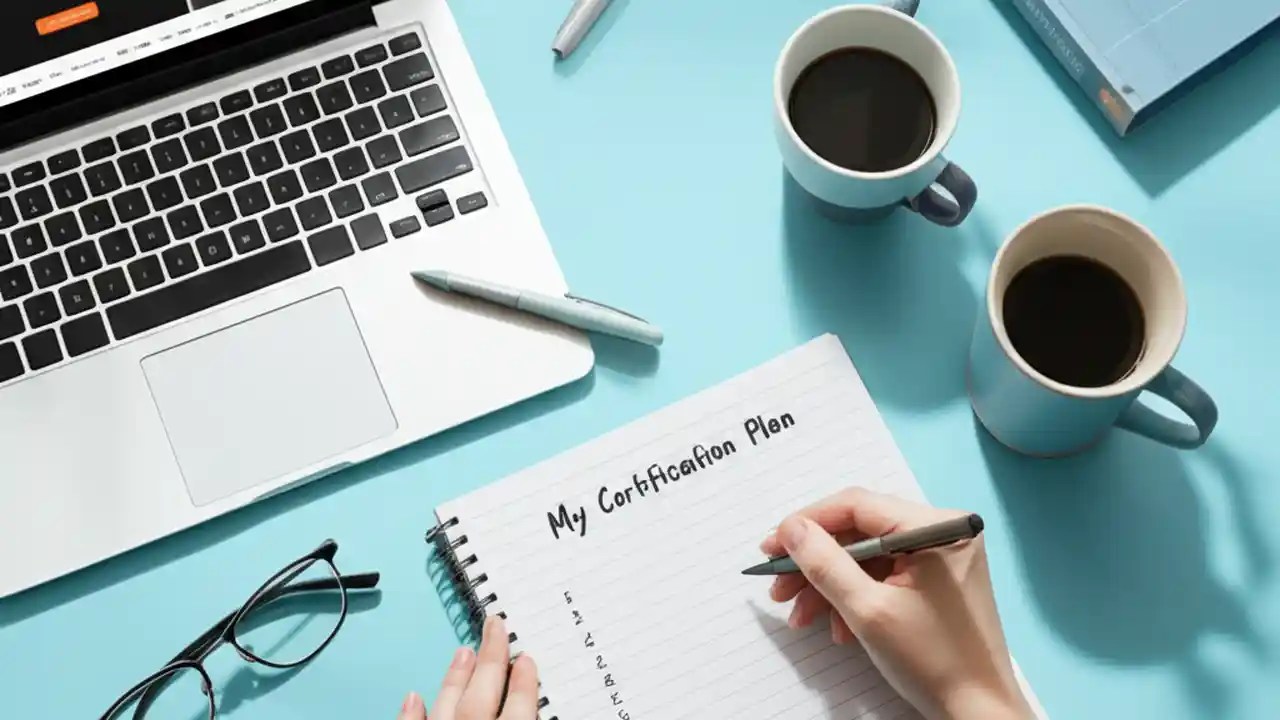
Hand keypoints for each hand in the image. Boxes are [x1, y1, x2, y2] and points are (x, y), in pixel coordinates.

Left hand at [397, 615, 539, 719]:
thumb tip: (540, 710)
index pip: (519, 712)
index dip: (524, 686)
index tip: (527, 660)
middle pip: (481, 698)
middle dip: (490, 661)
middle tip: (495, 626)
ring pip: (446, 707)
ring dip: (455, 679)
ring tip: (462, 651)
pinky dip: (411, 714)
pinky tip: (412, 697)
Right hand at [760, 488, 1033, 719]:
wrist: (978, 713)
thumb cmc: (932, 661)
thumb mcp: (868, 611)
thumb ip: (825, 564)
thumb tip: (791, 529)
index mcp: (936, 526)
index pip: (858, 505)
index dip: (808, 523)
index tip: (771, 547)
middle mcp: (942, 531)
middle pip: (860, 531)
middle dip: (815, 562)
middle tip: (778, 586)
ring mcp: (941, 556)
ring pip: (867, 557)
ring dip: (829, 585)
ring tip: (800, 617)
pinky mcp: (936, 580)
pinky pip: (884, 575)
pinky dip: (854, 597)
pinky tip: (837, 628)